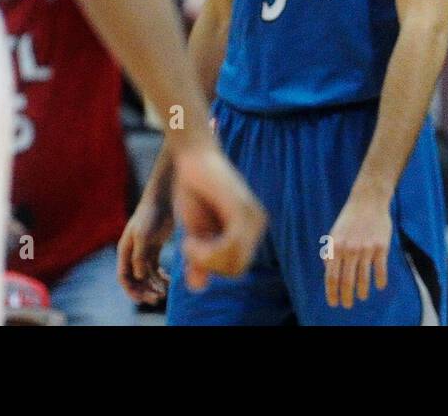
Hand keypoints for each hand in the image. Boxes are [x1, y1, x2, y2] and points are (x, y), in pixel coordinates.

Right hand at [117, 191, 175, 304]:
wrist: (163, 199)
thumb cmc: (151, 214)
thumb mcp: (143, 235)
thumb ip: (139, 256)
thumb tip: (140, 275)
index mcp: (125, 251)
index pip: (124, 277)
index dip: (132, 290)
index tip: (143, 299)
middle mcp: (132, 253)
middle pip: (135, 279)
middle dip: (144, 290)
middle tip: (157, 298)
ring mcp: (143, 250)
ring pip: (146, 275)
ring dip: (154, 285)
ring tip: (165, 292)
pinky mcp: (154, 247)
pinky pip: (155, 267)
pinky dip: (160, 275)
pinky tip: (169, 280)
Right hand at [171, 144, 265, 290]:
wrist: (193, 159)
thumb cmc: (194, 191)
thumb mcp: (196, 232)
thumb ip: (200, 259)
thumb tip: (199, 288)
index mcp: (250, 229)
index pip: (237, 268)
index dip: (211, 268)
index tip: (192, 254)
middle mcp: (258, 223)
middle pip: (236, 269)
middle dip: (208, 266)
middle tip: (189, 248)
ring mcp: (253, 217)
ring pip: (233, 262)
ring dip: (204, 259)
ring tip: (189, 242)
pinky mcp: (242, 210)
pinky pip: (229, 247)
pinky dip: (206, 251)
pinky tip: (191, 238)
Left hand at [324, 188, 392, 308]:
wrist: (368, 200)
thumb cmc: (349, 218)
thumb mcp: (334, 233)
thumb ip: (330, 252)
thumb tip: (327, 271)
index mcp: (335, 247)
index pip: (331, 277)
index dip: (332, 293)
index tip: (334, 303)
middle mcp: (349, 250)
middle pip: (346, 281)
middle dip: (346, 297)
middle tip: (347, 305)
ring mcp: (366, 248)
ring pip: (363, 278)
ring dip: (362, 291)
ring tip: (362, 297)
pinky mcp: (381, 246)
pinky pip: (380, 269)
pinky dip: (380, 281)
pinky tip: (379, 286)